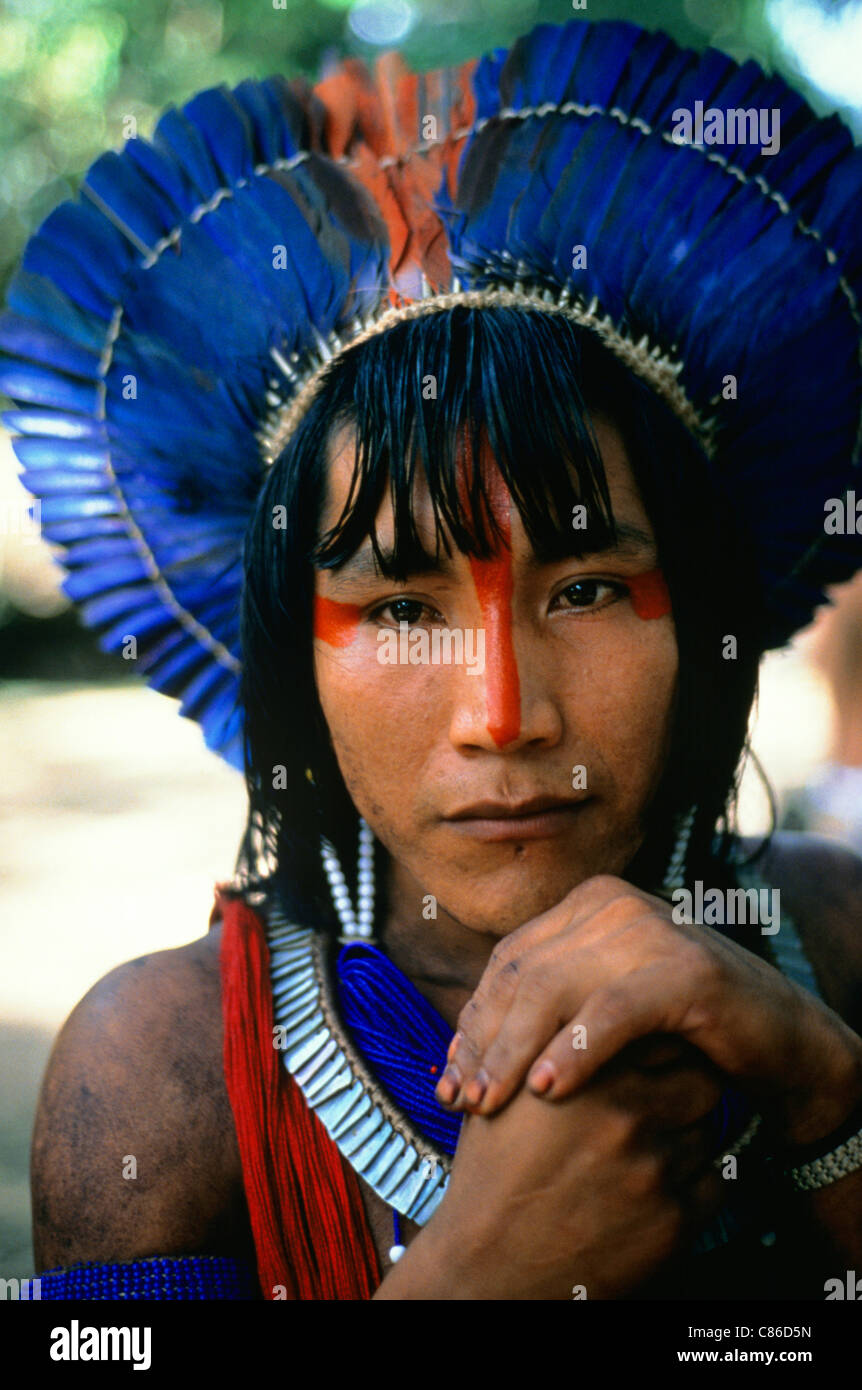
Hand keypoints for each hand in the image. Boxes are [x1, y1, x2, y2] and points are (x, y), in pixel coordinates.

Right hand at [379, 1045, 725, 1299]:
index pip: (657, 1032)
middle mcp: (624, 1113)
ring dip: (688, 1134)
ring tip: (647, 1150)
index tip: (652, 1052)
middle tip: (664, 1098)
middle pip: (698, 1075)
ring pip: (708, 1129)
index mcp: (584, 1074)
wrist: (490, 1266)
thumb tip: (601, 1010)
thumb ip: (556, 1047)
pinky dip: (693, 1184)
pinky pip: (715, 1182)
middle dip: (685, 1083)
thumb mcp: (511, 1093)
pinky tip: (652, 1192)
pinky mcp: (676, 1220)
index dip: (658, 1041)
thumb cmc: (495, 1172)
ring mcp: (654, 1167)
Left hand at [435, 875, 861, 1145]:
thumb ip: (543, 1015)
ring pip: (555, 990)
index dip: (472, 1023)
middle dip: (483, 1042)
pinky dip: (575, 1052)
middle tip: (457, 1101)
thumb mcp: (601, 1012)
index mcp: (585, 905)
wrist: (781, 1040)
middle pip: (522, 974)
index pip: (508, 963)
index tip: (445, 1080)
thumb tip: (456, 1057)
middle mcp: (612, 904)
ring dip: (513, 1052)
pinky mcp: (686, 970)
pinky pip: (613, 1011)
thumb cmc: (680, 1034)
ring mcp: (650, 929)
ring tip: (489, 1103)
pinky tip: (547, 1092)